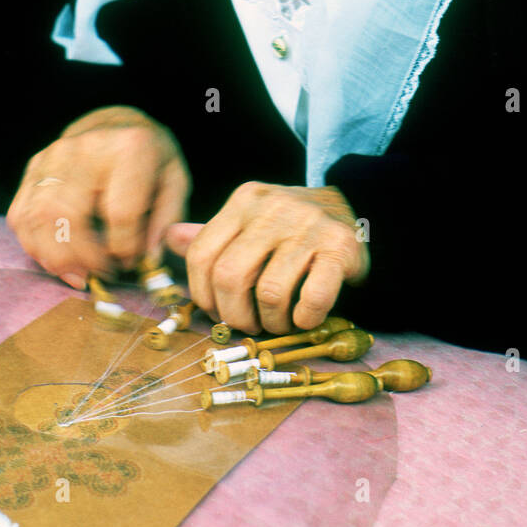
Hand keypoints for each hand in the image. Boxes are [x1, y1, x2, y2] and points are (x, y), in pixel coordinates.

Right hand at [6, 106, 190, 286]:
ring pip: (36, 218)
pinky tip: (56, 258)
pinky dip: (33, 245)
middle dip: (82, 258)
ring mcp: (53, 156)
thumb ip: (165, 220)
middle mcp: (85, 148)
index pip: (121, 213)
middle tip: (98, 277)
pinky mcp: (34, 166)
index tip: (131, 262)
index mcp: (130, 148)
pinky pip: (20, 215)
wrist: (117, 122)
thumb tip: (147, 260)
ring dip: (54, 258)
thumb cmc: (150, 156)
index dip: (126, 249)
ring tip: (77, 275)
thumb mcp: (174, 180)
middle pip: (68, 215)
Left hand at [166, 182, 369, 335]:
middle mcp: (273, 208)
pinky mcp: (340, 246)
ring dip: (273, 322)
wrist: (357, 212)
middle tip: (250, 325)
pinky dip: (305, 319)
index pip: (201, 254)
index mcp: (245, 201)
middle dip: (235, 315)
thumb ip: (214, 236)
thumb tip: (169, 237)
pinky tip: (306, 318)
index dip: (202, 294)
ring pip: (270, 292)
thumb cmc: (293, 229)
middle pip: (229, 276)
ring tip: (280, 322)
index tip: (217, 312)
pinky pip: (313, 298)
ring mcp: (309, 225)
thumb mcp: (251, 223)